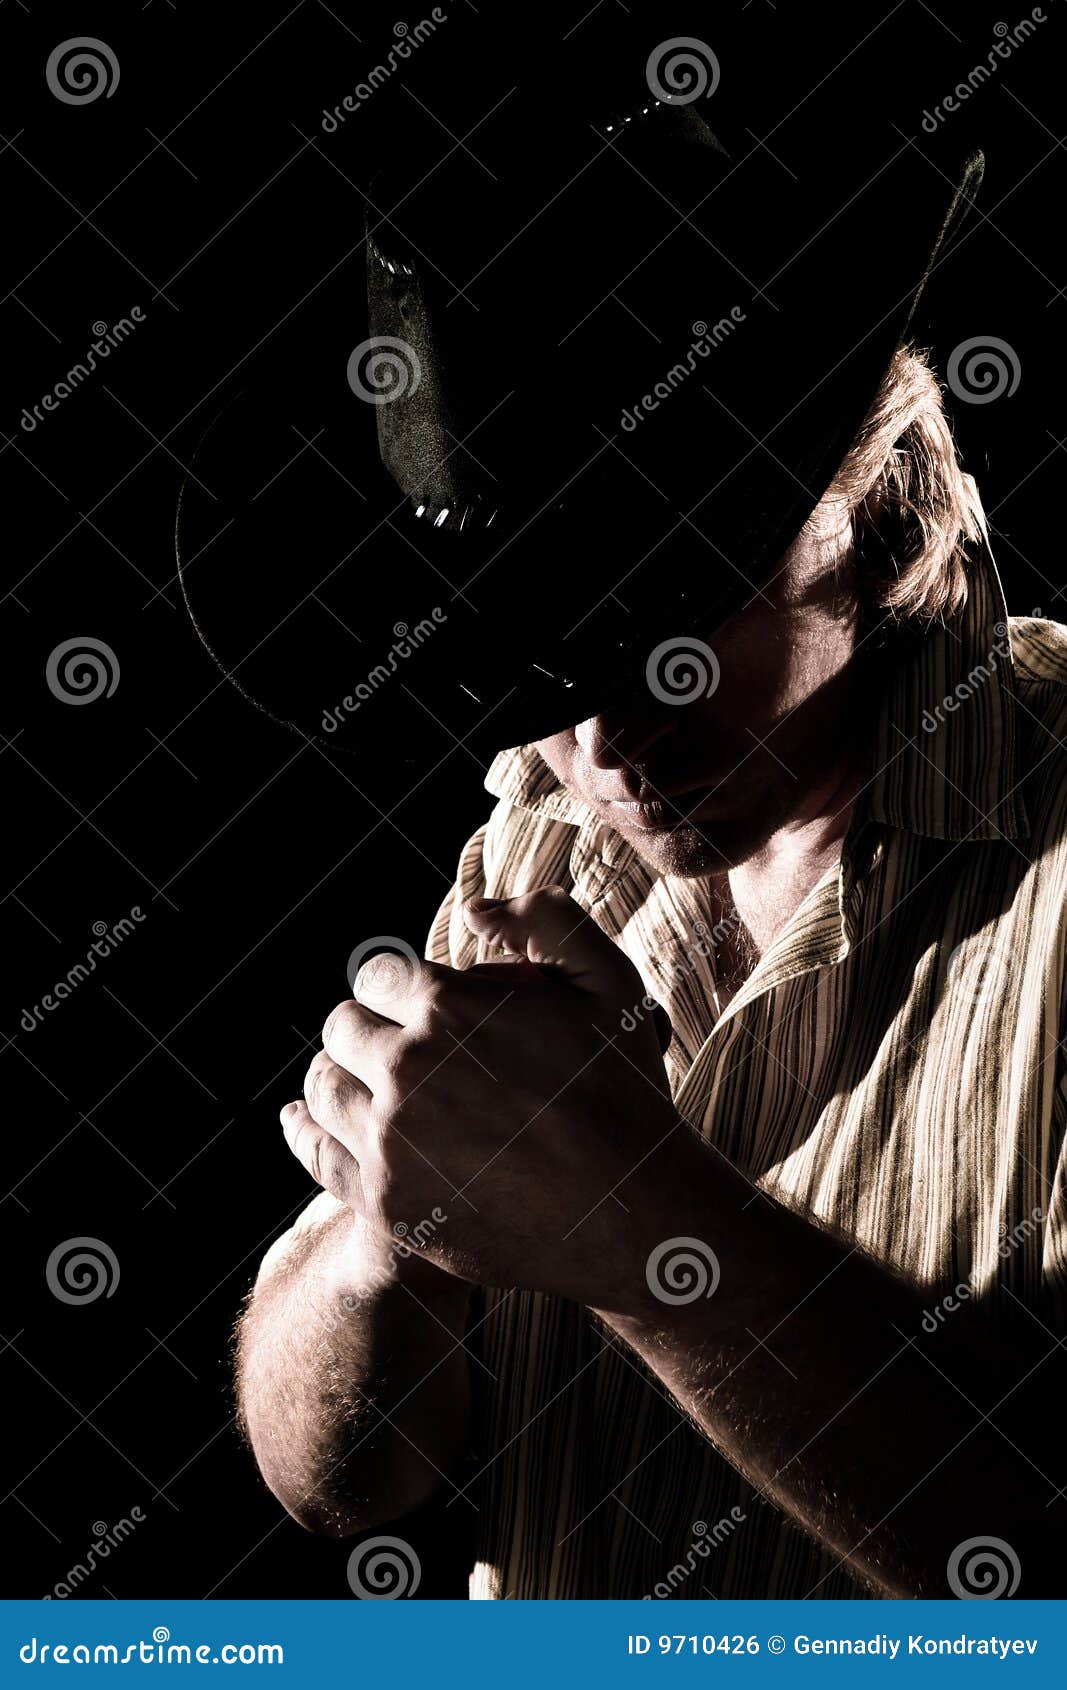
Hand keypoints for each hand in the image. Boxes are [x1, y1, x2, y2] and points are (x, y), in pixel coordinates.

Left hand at [282, 887, 684, 1304]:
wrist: (632, 1214)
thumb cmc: (624, 1093)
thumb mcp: (610, 982)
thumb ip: (547, 920)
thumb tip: (475, 912)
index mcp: (448, 1007)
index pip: (377, 976)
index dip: (397, 988)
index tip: (416, 1006)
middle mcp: (406, 1069)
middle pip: (342, 1028)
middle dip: (367, 1029)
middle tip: (393, 1045)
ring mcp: (390, 1141)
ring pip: (323, 1087)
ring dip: (339, 1076)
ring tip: (362, 1081)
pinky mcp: (385, 1203)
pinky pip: (316, 1154)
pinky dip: (304, 1130)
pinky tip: (301, 1120)